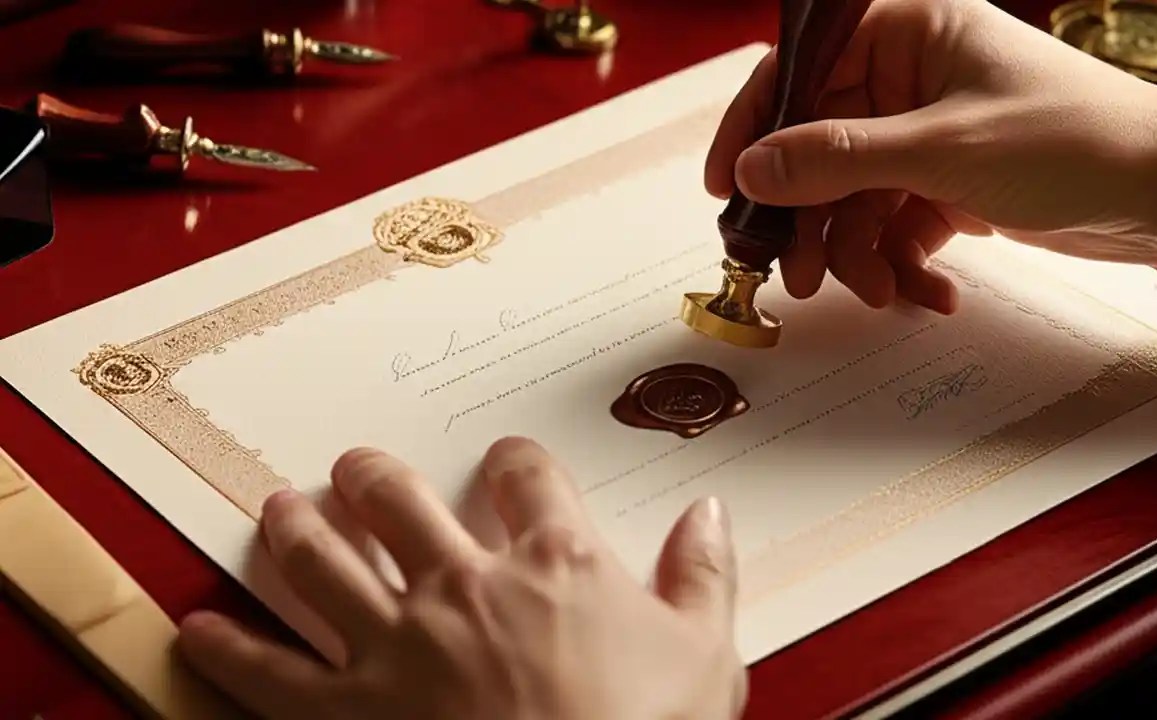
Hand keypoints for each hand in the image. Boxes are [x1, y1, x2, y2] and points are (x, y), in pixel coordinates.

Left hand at [177, 438, 746, 719]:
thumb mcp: (705, 658)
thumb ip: (704, 576)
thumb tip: (707, 515)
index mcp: (554, 563)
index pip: (528, 475)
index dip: (516, 460)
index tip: (509, 463)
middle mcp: (464, 585)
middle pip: (399, 496)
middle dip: (374, 475)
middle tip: (360, 467)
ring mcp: (398, 643)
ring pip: (323, 559)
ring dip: (296, 527)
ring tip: (282, 509)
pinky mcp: (348, 711)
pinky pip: (269, 672)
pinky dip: (226, 650)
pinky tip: (197, 632)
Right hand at [706, 0, 1156, 312]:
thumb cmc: (1074, 139)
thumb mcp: (939, 147)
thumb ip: (835, 158)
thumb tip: (753, 170)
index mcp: (909, 35)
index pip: (801, 70)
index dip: (755, 127)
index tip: (728, 188)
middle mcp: (912, 80)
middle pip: (821, 148)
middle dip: (810, 217)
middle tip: (797, 273)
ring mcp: (930, 136)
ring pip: (854, 197)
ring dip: (857, 253)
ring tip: (877, 292)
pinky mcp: (950, 185)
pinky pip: (895, 225)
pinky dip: (901, 263)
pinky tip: (926, 293)